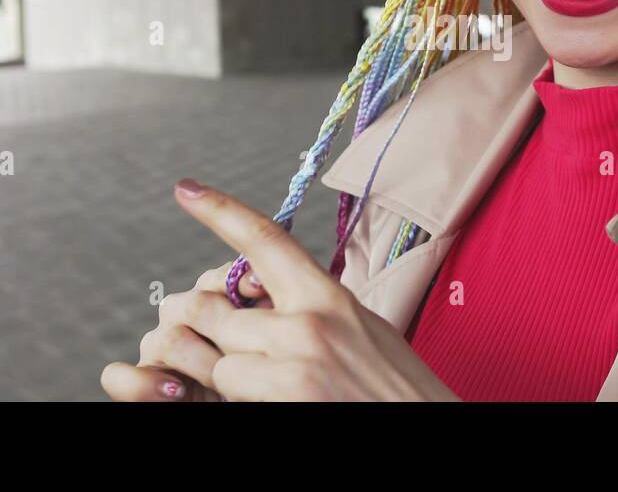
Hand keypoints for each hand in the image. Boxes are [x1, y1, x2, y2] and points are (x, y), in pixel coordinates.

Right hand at [100, 260, 270, 401]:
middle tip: (254, 357)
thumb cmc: (264, 377)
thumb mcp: (272, 341)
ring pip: (167, 340)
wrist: (250, 400)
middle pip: (191, 305)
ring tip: (227, 385)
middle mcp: (183, 318)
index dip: (237, 279)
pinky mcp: (140, 380)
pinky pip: (119, 376)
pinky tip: (175, 391)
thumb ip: (264, 307)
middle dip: (223, 332)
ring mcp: (159, 348)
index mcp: (218, 299)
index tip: (257, 287)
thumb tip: (258, 282)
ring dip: (202, 365)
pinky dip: (142, 385)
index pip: (220, 278)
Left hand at [101, 178, 458, 401]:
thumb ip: (311, 309)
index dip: (220, 211)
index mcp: (329, 296)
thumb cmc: (398, 390)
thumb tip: (262, 296)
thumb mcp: (361, 330)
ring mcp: (297, 365)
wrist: (430, 428)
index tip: (186, 190)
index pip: (265, 239)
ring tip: (262, 387)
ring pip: (216, 361)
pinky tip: (274, 402)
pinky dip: (239, 402)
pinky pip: (229, 394)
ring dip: (225, 377)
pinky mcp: (290, 399)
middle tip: (208, 340)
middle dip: (200, 325)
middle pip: (211, 307)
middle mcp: (310, 323)